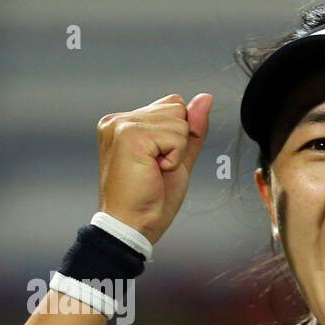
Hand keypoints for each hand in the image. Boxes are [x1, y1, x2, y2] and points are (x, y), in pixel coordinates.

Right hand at [96, 92, 212, 245]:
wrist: (133, 226)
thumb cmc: (151, 200)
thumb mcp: (178, 159)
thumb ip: (191, 130)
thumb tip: (205, 97)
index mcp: (124, 122)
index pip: (172, 104)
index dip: (179, 135)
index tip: (159, 162)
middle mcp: (118, 119)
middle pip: (177, 108)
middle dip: (179, 142)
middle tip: (156, 168)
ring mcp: (122, 125)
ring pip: (179, 122)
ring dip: (176, 152)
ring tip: (154, 171)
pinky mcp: (131, 136)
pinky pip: (177, 137)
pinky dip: (175, 159)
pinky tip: (155, 172)